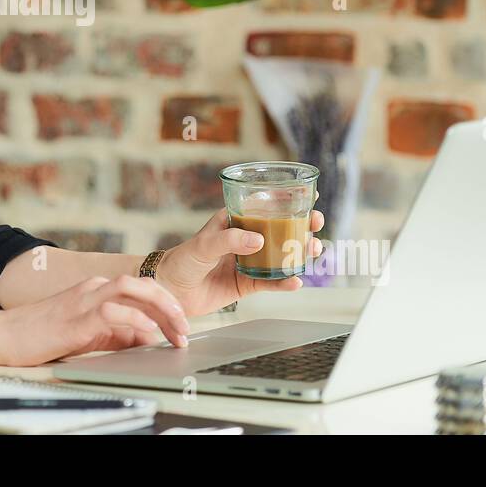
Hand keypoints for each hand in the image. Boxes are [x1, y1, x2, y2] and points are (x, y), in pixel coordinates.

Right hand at [0, 274, 193, 366]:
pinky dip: (135, 320)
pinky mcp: (75, 317)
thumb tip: (147, 340)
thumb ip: (116, 335)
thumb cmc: (40, 336)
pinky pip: (112, 311)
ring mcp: (83, 299)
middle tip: (187, 329)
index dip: (168, 306)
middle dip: (171, 305)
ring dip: (160, 309)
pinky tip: (147, 332)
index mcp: (96, 290)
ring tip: (176, 331)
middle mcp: (93, 288)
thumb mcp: (87, 336)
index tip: (182, 328)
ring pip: (131, 290)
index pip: (142, 289)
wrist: (1, 335)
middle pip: (143, 284)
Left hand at [154, 201, 324, 317]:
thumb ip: (230, 241)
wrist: (170, 291)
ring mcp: (248, 262)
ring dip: (299, 252)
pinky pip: (270, 282)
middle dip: (301, 225)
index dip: (286, 200)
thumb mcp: (203, 244)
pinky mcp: (247, 285)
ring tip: (313, 250)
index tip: (308, 194)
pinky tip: (296, 281)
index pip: (263, 206)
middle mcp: (244, 240)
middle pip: (279, 230)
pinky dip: (284, 282)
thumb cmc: (182, 260)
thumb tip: (258, 241)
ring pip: (281, 256)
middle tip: (315, 223)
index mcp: (234, 221)